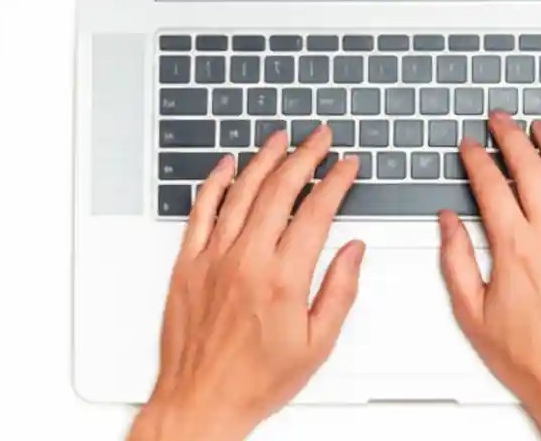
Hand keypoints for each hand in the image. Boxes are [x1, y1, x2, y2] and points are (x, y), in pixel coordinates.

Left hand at [128, 127, 364, 440]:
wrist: (200, 402)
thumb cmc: (256, 380)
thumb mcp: (317, 343)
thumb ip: (340, 290)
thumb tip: (354, 250)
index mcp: (283, 279)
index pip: (316, 212)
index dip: (336, 181)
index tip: (348, 166)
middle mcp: (246, 261)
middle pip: (280, 191)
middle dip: (306, 156)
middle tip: (321, 138)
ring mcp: (213, 259)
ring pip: (241, 192)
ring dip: (265, 159)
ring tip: (283, 138)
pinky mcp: (186, 265)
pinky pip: (201, 212)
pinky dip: (214, 183)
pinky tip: (227, 165)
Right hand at [438, 112, 540, 440]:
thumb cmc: (528, 356)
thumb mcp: (472, 312)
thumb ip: (456, 261)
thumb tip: (448, 222)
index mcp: (515, 247)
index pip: (491, 186)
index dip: (476, 159)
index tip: (469, 146)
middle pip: (530, 168)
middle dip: (510, 137)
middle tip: (499, 121)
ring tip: (540, 128)